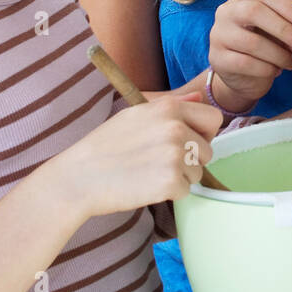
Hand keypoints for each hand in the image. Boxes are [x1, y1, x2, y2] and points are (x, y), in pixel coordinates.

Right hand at [51, 94, 222, 217]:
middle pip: (207, 150)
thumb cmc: (104, 146)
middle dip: (190, 160)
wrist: (78, 178)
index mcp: (169, 108)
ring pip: (197, 172)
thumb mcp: (136, 115)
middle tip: (160, 163)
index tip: (187, 143)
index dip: (203, 134)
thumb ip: (172, 105)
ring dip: (179, 177)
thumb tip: (199, 98)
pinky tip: (146, 186)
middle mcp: (176, 128)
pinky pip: (185, 190)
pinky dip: (169, 193)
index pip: (213, 119)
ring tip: (148, 173)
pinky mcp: (170, 181)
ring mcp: (174, 154)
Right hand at [209, 0, 291, 104]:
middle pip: (255, 11)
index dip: (290, 8)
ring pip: (253, 42)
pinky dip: (267, 69)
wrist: (240, 75)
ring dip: (280, 54)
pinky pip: (246, 63)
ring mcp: (218, 34)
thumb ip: (288, 25)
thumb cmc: (261, 45)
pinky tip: (276, 71)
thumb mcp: (274, 30)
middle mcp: (226, 11)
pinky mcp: (217, 58)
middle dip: (285, 29)